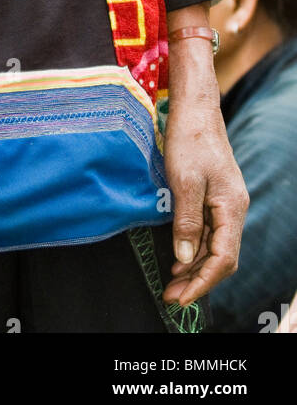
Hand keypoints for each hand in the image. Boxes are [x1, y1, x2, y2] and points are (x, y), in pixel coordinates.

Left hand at [162, 58, 247, 307]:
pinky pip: (207, 231)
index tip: (182, 297)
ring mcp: (224, 203)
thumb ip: (186, 220)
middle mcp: (233, 209)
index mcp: (232, 207)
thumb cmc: (189, 139)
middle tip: (171, 296)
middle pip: (220, 257)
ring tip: (171, 283)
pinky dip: (193, 247)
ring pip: (213, 246)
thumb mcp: (184, 180)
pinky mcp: (212, 196)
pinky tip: (177, 255)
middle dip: (197, 279)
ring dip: (193, 266)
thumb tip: (184, 256)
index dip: (203, 281)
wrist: (194, 108)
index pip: (223, 258)